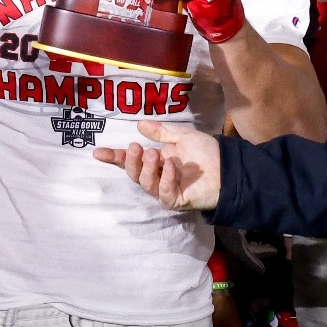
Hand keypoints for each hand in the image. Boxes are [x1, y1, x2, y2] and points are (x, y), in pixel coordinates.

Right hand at [93, 120, 221, 211]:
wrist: (228, 167)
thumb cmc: (206, 153)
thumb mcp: (182, 136)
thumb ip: (161, 133)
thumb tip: (140, 125)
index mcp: (156, 162)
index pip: (131, 161)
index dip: (115, 157)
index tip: (98, 152)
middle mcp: (158, 177)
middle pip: (135, 174)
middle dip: (132, 161)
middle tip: (136, 148)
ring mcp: (166, 190)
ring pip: (147, 184)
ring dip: (148, 169)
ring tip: (155, 154)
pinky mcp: (177, 201)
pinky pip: (165, 193)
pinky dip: (166, 179)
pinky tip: (171, 166)